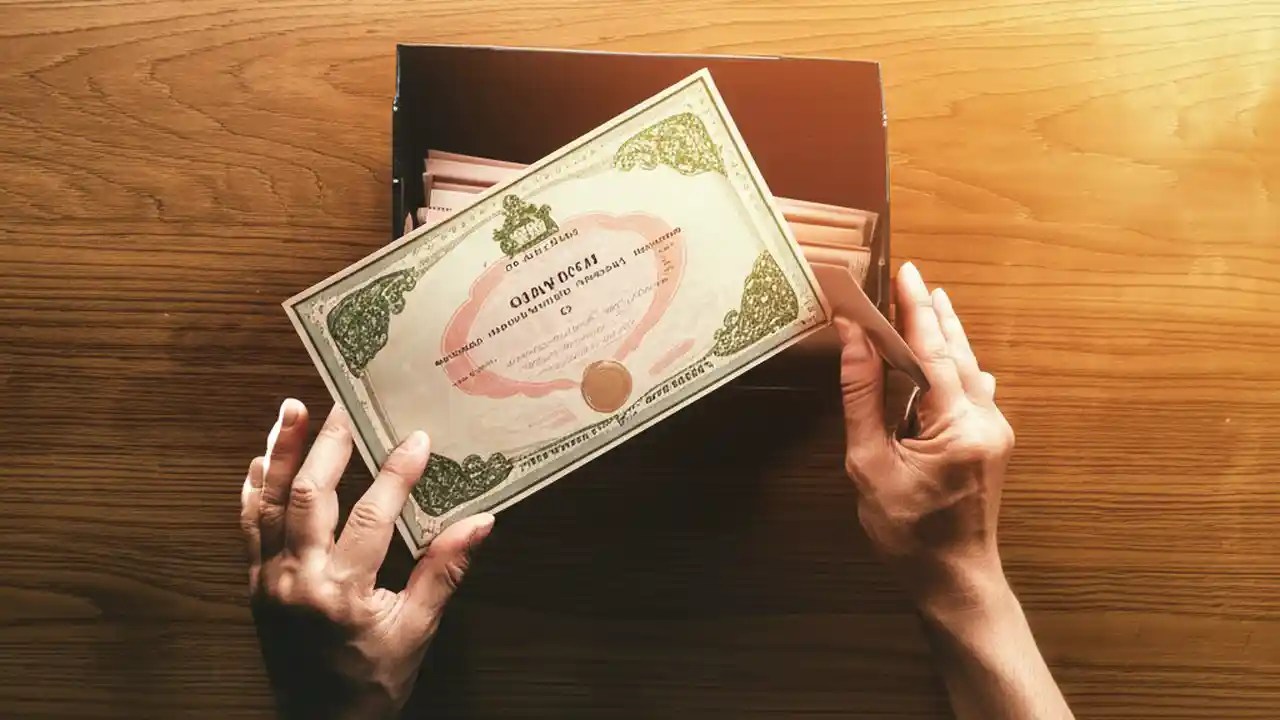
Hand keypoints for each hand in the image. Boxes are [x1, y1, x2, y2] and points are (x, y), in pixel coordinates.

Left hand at [239, 400, 493, 719]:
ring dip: (281, 452)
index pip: (371, 516)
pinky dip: (255, 488)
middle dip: (329, 444)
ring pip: (269, 502)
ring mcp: (269, 579)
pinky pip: (249, 525)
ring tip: (291, 410)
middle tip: (345, 406)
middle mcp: (297, 579)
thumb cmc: (372, 682)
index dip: (396, 473)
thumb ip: (443, 571)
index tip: (416, 440)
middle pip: (309, 496)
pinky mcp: (255, 583)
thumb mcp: (417, 631)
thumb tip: (480, 523)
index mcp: (342, 592)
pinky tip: (264, 458)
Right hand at [836, 262, 1014, 615]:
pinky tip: (946, 356)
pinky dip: (954, 365)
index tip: (903, 273)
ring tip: (929, 303)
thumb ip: (863, 398)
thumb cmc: (908, 534)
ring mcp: (996, 431)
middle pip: (956, 353)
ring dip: (946, 336)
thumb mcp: (870, 466)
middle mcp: (987, 421)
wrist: (956, 580)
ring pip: (969, 369)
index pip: (932, 352)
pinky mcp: (994, 442)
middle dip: (932, 314)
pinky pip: (974, 390)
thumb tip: (855, 341)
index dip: (914, 310)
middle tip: (912, 278)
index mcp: (957, 426)